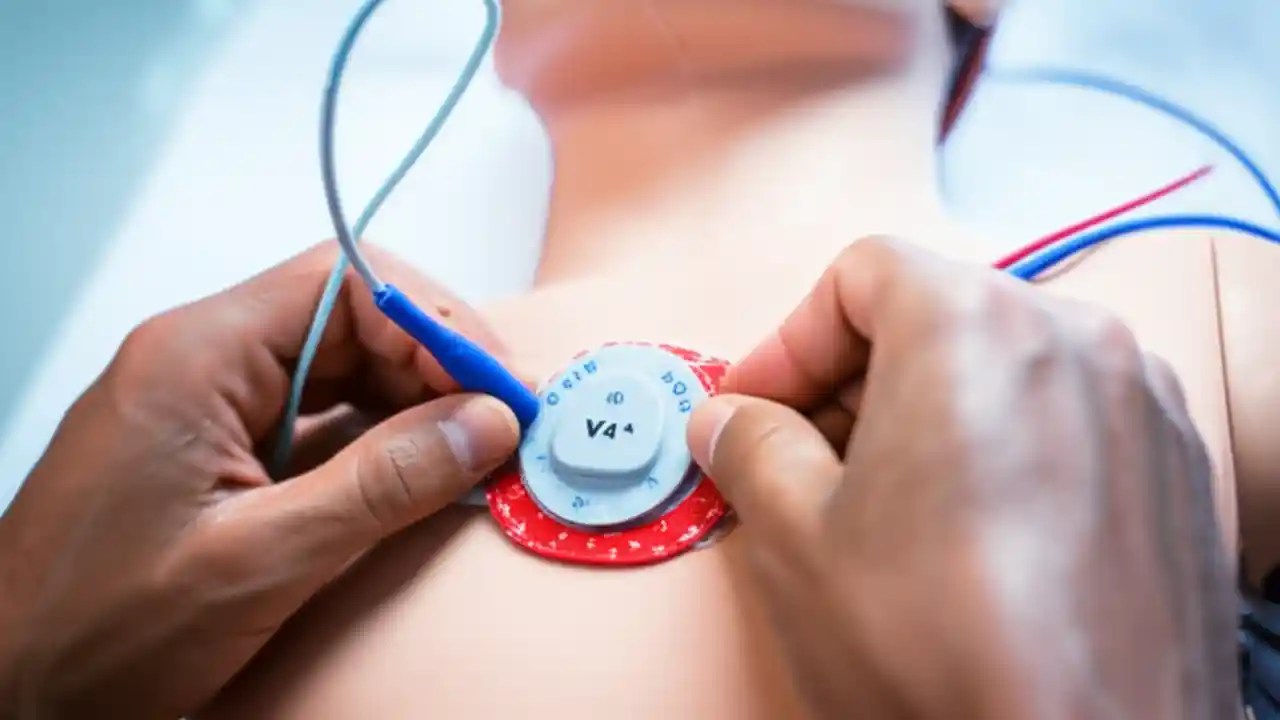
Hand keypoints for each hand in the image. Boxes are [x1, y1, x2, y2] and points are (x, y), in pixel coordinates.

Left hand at [0, 244, 521, 718]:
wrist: (4, 693)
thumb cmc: (97, 633)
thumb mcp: (260, 561)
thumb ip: (382, 486)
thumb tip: (487, 424)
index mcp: (196, 357)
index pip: (345, 283)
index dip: (438, 326)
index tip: (500, 389)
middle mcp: (200, 362)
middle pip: (349, 320)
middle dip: (436, 365)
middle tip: (504, 425)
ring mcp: (206, 408)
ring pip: (338, 371)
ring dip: (412, 406)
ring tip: (474, 454)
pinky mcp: (215, 453)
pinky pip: (314, 423)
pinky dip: (375, 445)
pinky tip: (417, 478)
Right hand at [687, 238, 1237, 718]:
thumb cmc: (954, 663)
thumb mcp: (795, 541)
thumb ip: (749, 450)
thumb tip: (732, 421)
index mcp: (974, 327)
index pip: (860, 275)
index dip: (789, 341)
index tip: (757, 402)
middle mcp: (1076, 342)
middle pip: (935, 316)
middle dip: (852, 383)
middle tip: (800, 458)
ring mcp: (1141, 406)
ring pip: (1003, 369)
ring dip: (924, 418)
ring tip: (879, 508)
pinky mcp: (1175, 472)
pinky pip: (1066, 422)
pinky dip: (1001, 451)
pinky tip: (963, 536)